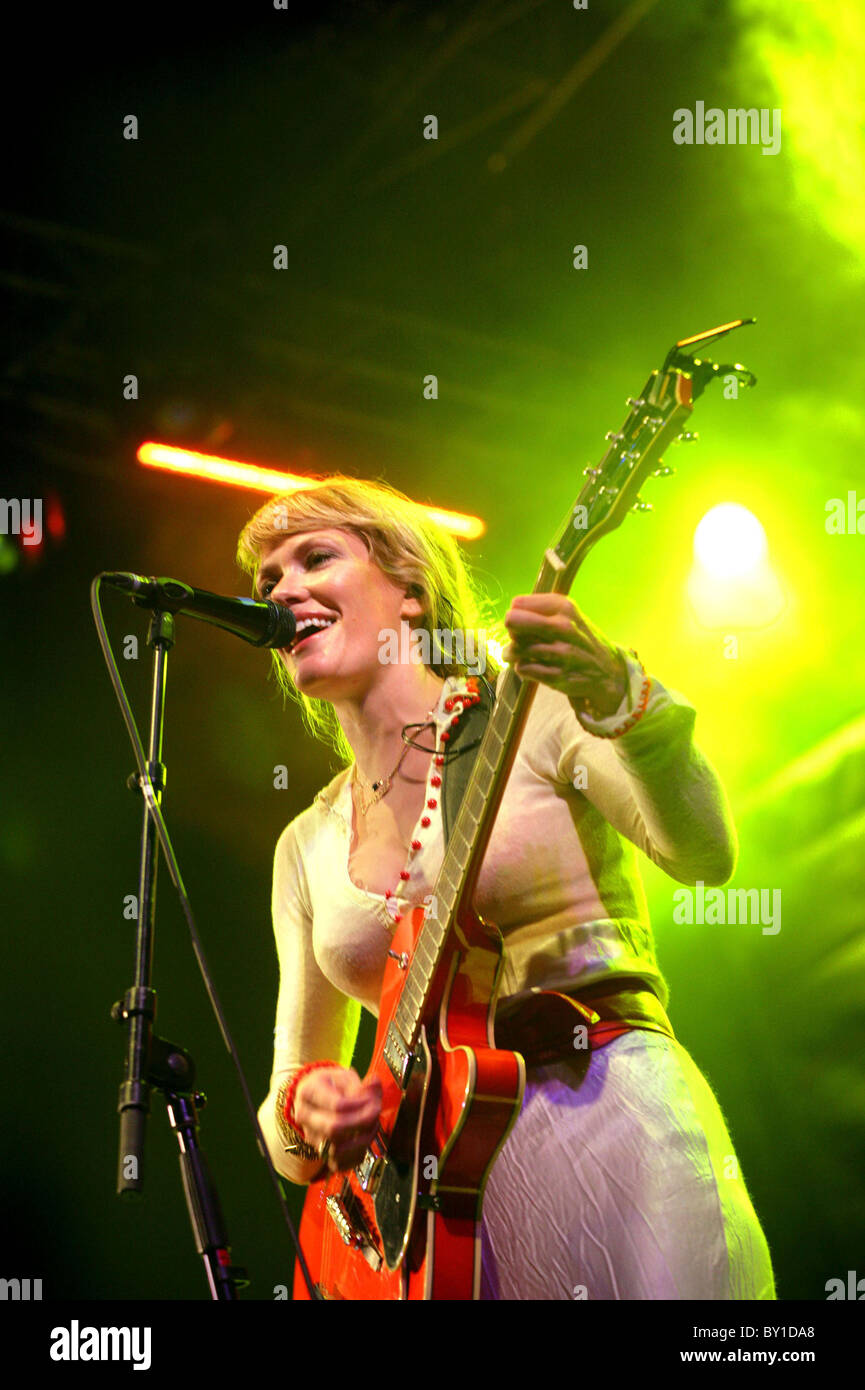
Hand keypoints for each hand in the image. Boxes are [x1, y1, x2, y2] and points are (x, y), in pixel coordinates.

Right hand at [293, 1066, 381, 1174]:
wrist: (315, 1100)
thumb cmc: (331, 1085)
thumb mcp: (343, 1076)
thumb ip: (360, 1084)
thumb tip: (374, 1083)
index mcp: (308, 1093)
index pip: (337, 1105)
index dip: (361, 1104)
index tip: (373, 1099)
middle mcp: (305, 1118)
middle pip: (335, 1128)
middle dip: (363, 1122)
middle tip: (377, 1111)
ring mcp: (312, 1138)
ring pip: (338, 1150)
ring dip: (363, 1138)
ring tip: (373, 1123)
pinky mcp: (321, 1154)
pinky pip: (341, 1164)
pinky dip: (359, 1153)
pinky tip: (366, 1137)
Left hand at [502, 593, 627, 718]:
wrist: (608, 671)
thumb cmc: (579, 638)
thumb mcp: (568, 614)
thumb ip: (539, 608)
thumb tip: (511, 611)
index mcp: (564, 607)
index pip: (518, 604)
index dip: (516, 613)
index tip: (523, 621)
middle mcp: (563, 627)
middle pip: (513, 621)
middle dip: (511, 630)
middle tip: (517, 636)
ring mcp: (561, 653)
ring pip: (515, 648)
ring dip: (512, 652)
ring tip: (518, 653)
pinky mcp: (557, 676)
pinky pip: (522, 668)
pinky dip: (522, 668)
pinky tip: (530, 666)